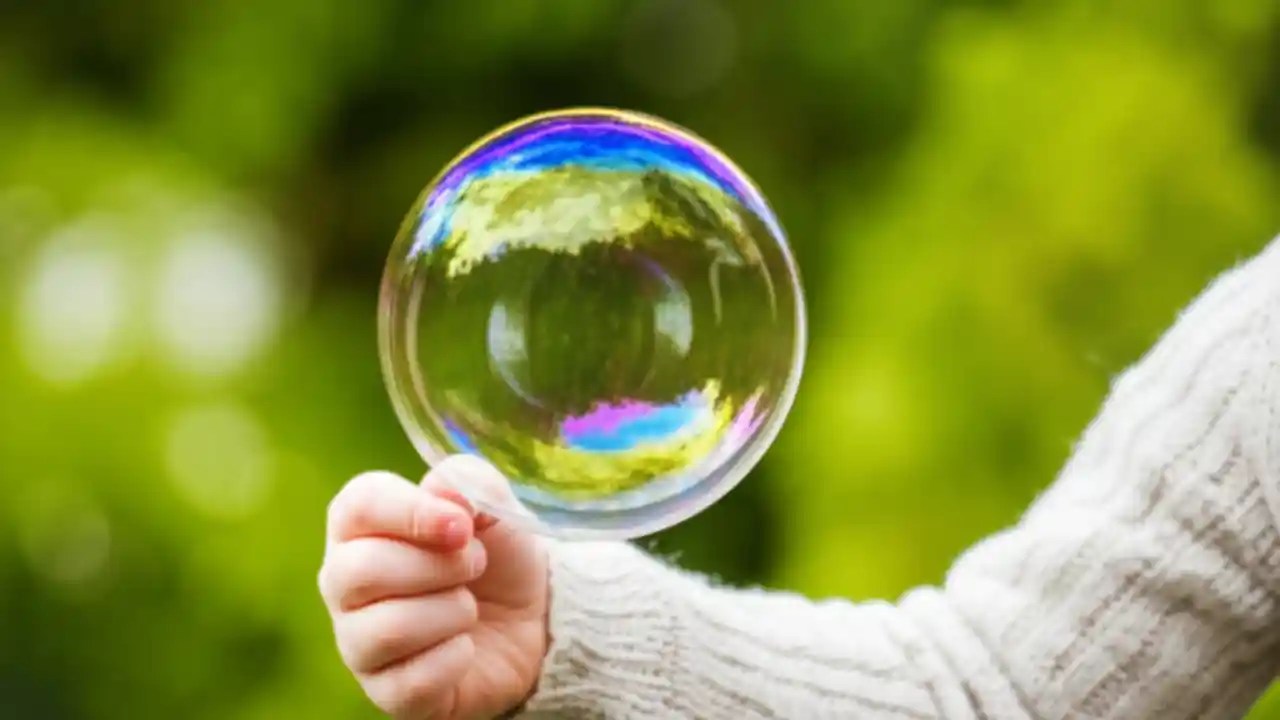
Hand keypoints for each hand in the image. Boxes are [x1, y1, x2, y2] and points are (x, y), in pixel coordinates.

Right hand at [319, 455, 548, 718]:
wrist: (531, 623)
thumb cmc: (497, 556)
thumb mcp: (495, 507)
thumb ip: (469, 483)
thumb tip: (445, 495)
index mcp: (362, 525)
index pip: (357, 506)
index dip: (411, 511)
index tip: (461, 525)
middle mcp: (344, 582)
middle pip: (362, 570)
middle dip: (438, 566)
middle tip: (476, 564)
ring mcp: (358, 641)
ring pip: (388, 628)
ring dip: (451, 611)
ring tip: (469, 606)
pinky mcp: (384, 691)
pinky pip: (413, 679)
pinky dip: (456, 657)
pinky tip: (465, 647)